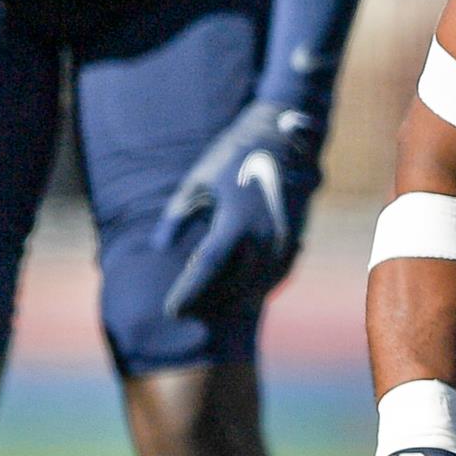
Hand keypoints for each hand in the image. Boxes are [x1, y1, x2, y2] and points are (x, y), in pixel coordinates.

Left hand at [154, 100, 320, 318]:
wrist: (284, 140)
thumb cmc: (233, 158)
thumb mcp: (197, 181)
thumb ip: (176, 216)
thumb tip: (159, 247)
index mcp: (237, 219)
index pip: (207, 267)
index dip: (188, 292)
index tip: (170, 311)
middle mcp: (264, 234)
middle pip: (233, 284)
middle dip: (208, 303)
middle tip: (186, 314)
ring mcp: (284, 239)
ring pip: (257, 285)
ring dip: (232, 302)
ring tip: (209, 311)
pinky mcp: (296, 239)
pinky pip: (276, 277)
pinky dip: (256, 291)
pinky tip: (240, 297)